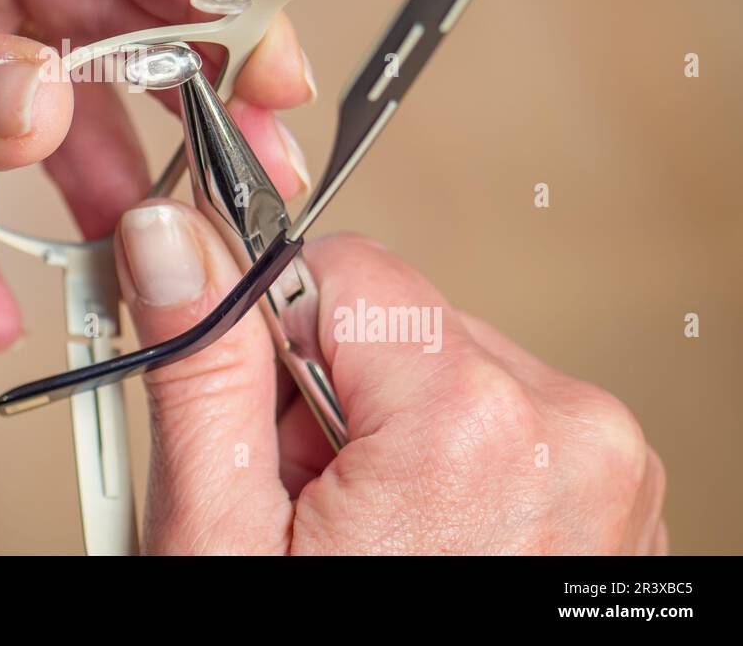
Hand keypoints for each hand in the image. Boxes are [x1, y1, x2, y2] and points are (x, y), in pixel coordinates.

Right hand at [115, 200, 667, 553]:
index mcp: (471, 427)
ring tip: (353, 526)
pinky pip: (492, 411)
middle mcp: (565, 430)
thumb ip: (200, 366)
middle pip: (392, 318)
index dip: (267, 329)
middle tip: (297, 497)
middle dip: (320, 388)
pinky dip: (435, 455)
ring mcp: (601, 464)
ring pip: (437, 361)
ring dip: (376, 424)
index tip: (249, 402)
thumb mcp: (221, 538)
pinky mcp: (604, 486)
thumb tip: (171, 238)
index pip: (342, 266)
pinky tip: (406, 531)